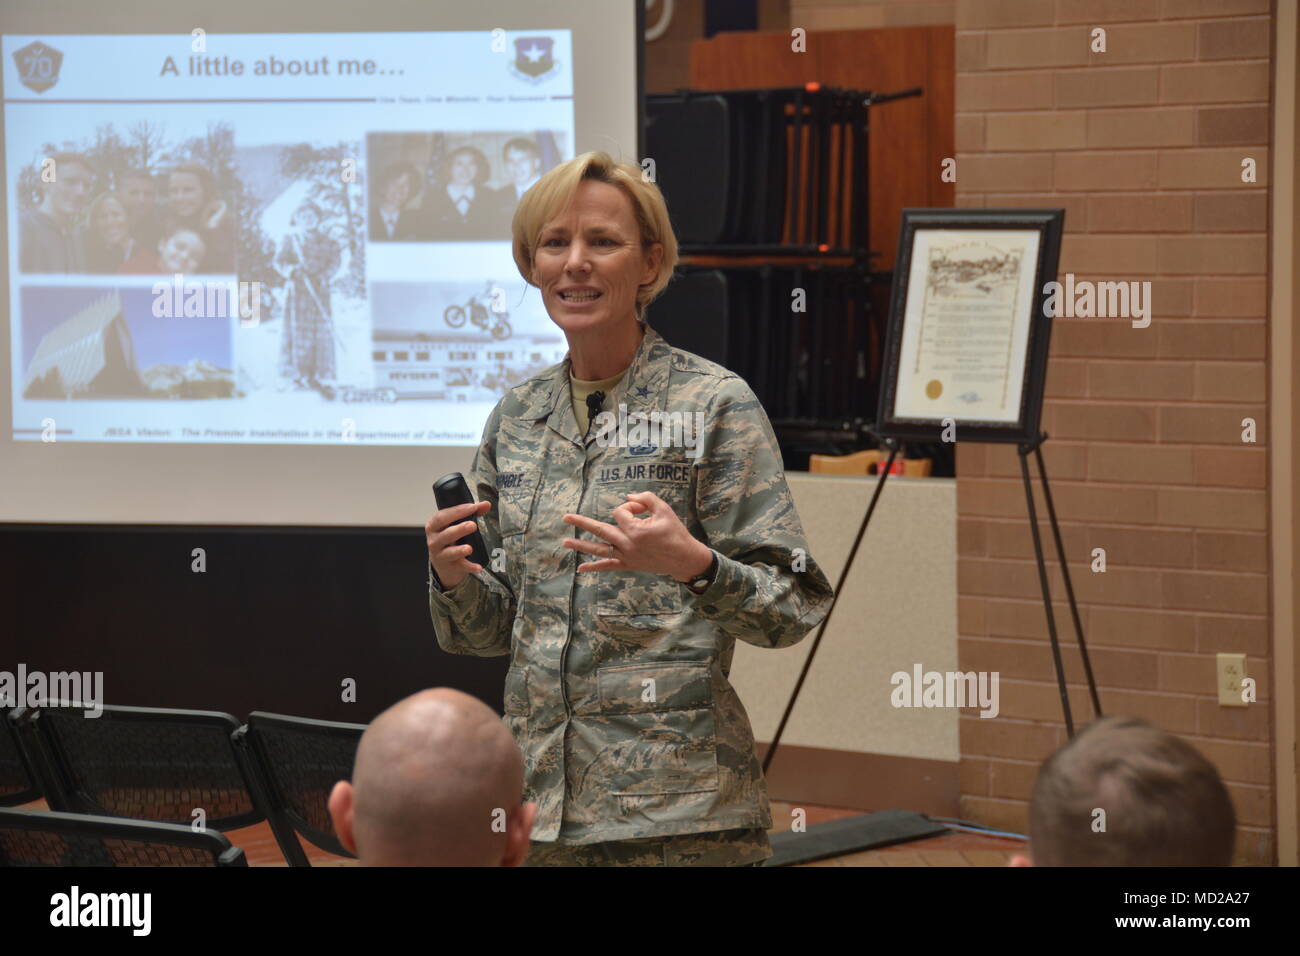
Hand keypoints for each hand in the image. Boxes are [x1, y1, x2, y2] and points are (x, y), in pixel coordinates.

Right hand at [426, 500, 490, 589]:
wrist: (442, 563)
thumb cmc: (450, 538)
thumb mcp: (455, 524)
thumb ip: (471, 513)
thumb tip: (486, 504)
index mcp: (433, 526)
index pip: (443, 516)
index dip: (457, 511)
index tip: (473, 507)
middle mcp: (434, 540)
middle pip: (445, 534)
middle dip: (459, 529)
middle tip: (473, 525)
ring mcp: (440, 555)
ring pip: (449, 552)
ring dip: (459, 550)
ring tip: (469, 548)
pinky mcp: (449, 566)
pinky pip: (460, 566)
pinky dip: (469, 567)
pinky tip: (478, 567)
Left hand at [562, 491, 712, 581]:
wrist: (684, 558)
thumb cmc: (675, 532)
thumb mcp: (664, 509)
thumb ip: (645, 498)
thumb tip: (627, 496)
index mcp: (636, 530)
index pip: (621, 512)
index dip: (630, 507)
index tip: (643, 510)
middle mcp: (627, 544)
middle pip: (600, 529)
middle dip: (581, 522)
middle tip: (565, 517)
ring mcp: (626, 556)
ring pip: (599, 549)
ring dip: (581, 545)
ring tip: (564, 543)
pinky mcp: (628, 564)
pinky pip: (608, 566)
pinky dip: (594, 567)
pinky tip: (580, 568)